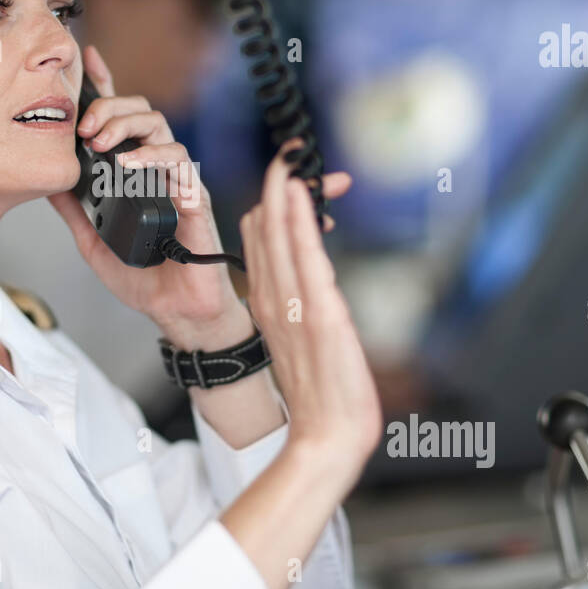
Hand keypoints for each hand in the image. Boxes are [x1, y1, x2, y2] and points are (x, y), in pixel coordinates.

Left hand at [46, 44, 245, 348]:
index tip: (87, 60)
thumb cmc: (145, 277)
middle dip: (110, 107)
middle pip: (141, 112)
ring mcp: (177, 180)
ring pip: (161, 128)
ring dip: (127, 127)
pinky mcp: (193, 197)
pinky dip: (151, 158)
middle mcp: (157, 169)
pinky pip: (180, 162)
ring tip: (101, 143)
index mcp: (134, 172)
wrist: (177, 310)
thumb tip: (48, 182)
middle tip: (83, 128)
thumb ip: (75, 211)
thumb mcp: (93, 242)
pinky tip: (127, 166)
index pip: (121, 120)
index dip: (107, 86)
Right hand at [238, 140, 382, 478]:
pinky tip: (299, 193)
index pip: (260, 243)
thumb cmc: (321, 401)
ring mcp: (295, 304)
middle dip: (276, 187)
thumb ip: (296, 315)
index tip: (282, 175)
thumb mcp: (301, 348)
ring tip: (289, 157)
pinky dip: (300, 221)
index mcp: (271, 306)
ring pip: (279, 236)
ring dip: (284, 192)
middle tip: (288, 149)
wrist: (326, 438)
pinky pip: (305, 257)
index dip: (270, 206)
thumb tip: (305, 293)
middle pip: (264, 231)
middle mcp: (276, 300)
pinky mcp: (320, 312)